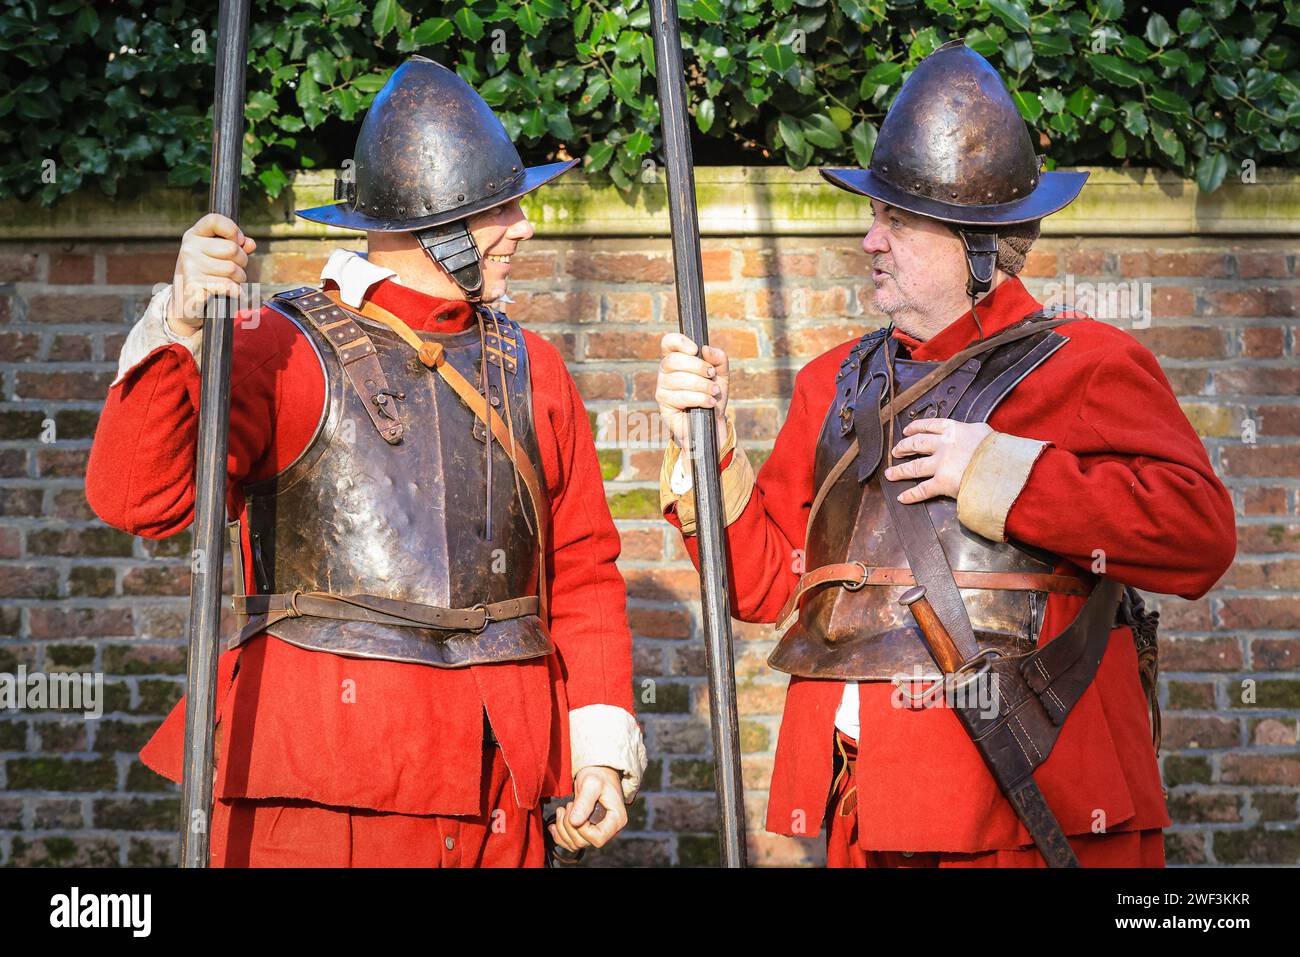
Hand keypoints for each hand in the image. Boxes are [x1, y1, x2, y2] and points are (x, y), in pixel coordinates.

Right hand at [166, 213, 256, 334]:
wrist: (187, 304)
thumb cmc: (207, 276)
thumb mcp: (219, 257)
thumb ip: (237, 247)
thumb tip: (250, 243)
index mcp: (194, 235)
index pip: (215, 220)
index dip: (233, 230)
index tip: (239, 242)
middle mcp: (189, 248)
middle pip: (233, 249)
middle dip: (241, 262)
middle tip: (233, 271)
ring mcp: (190, 267)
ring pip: (233, 269)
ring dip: (238, 279)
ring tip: (227, 283)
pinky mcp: (194, 286)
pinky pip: (229, 286)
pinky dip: (235, 292)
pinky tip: (226, 294)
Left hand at [548, 766, 627, 852]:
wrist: (597, 773)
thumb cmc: (598, 776)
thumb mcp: (591, 784)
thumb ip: (584, 802)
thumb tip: (574, 822)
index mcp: (616, 820)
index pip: (598, 838)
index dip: (582, 829)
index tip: (575, 808)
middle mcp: (608, 830)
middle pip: (584, 842)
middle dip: (568, 826)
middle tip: (568, 805)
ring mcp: (597, 832)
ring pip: (575, 844)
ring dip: (562, 829)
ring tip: (562, 810)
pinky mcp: (587, 832)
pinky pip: (571, 843)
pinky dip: (559, 835)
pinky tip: (554, 824)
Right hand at [656, 332, 729, 452]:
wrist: (712, 422)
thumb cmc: (713, 395)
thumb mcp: (721, 374)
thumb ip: (719, 358)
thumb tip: (706, 349)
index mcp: (676, 359)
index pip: (668, 342)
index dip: (679, 342)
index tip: (695, 350)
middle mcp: (665, 372)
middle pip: (673, 360)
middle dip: (697, 367)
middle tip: (711, 375)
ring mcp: (662, 388)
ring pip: (679, 379)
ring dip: (702, 385)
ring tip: (714, 392)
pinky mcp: (664, 405)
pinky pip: (680, 396)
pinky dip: (700, 398)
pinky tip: (709, 402)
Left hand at [883, 418, 993, 503]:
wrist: (1002, 466)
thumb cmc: (997, 449)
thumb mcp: (984, 432)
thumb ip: (971, 432)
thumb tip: (970, 435)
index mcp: (953, 430)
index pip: (929, 426)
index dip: (915, 427)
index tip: (907, 431)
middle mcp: (943, 445)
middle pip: (916, 445)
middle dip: (903, 448)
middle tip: (896, 451)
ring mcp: (941, 464)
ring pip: (914, 467)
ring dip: (899, 471)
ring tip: (890, 474)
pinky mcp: (941, 483)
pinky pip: (922, 490)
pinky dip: (911, 495)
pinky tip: (902, 498)